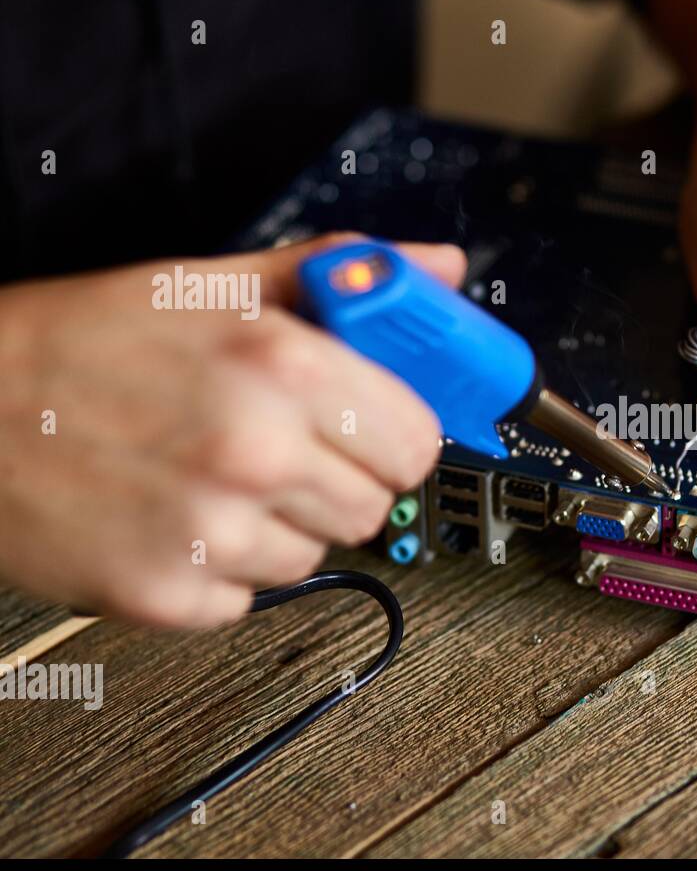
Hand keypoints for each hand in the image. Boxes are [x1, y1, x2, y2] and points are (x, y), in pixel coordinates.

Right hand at [0, 234, 464, 627]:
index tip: (367, 429)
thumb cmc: (82, 342)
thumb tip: (440, 270)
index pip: (417, 440)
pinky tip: (171, 519)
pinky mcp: (167, 593)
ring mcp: (211, 530)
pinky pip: (245, 600)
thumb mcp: (214, 284)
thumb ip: (341, 277)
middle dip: (334, 481)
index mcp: (284, 365)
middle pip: (372, 506)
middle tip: (276, 450)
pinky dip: (217, 571)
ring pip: (313, 559)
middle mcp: (256, 450)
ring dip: (275, 528)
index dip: (392, 435)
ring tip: (208, 479)